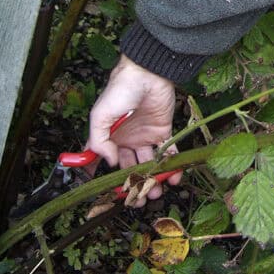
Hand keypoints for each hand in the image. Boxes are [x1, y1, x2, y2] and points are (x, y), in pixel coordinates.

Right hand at [87, 54, 181, 206]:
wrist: (148, 74)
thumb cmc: (120, 90)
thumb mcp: (101, 115)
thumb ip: (99, 140)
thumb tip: (109, 162)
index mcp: (107, 138)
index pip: (102, 162)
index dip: (104, 178)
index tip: (109, 194)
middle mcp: (125, 140)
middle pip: (128, 168)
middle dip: (133, 185)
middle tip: (138, 199)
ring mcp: (144, 137)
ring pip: (148, 165)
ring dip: (151, 180)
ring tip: (155, 192)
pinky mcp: (163, 132)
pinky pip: (167, 153)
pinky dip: (172, 166)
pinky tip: (174, 177)